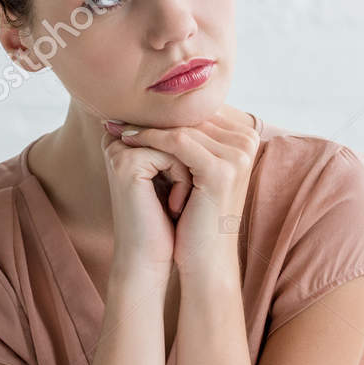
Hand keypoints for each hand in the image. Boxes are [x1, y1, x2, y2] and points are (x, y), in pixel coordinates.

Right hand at [98, 119, 192, 274]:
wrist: (149, 259)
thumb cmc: (168, 221)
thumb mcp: (179, 175)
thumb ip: (185, 142)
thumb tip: (216, 111)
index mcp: (128, 139)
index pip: (177, 123)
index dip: (197, 151)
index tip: (200, 181)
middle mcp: (118, 139)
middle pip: (179, 129)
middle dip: (195, 162)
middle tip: (192, 195)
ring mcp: (120, 149)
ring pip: (179, 139)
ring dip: (192, 172)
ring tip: (182, 203)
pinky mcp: (126, 162)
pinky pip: (173, 153)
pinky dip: (183, 181)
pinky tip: (176, 207)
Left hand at [111, 105, 259, 275]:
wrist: (206, 259)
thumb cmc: (196, 216)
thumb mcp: (194, 170)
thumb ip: (190, 138)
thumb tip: (157, 105)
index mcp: (245, 136)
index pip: (198, 110)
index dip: (162, 110)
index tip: (126, 110)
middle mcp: (248, 140)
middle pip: (190, 116)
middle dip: (151, 116)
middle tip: (115, 114)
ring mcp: (238, 154)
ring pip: (181, 127)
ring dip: (145, 127)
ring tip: (116, 129)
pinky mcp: (222, 169)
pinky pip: (176, 142)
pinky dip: (148, 140)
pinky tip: (126, 141)